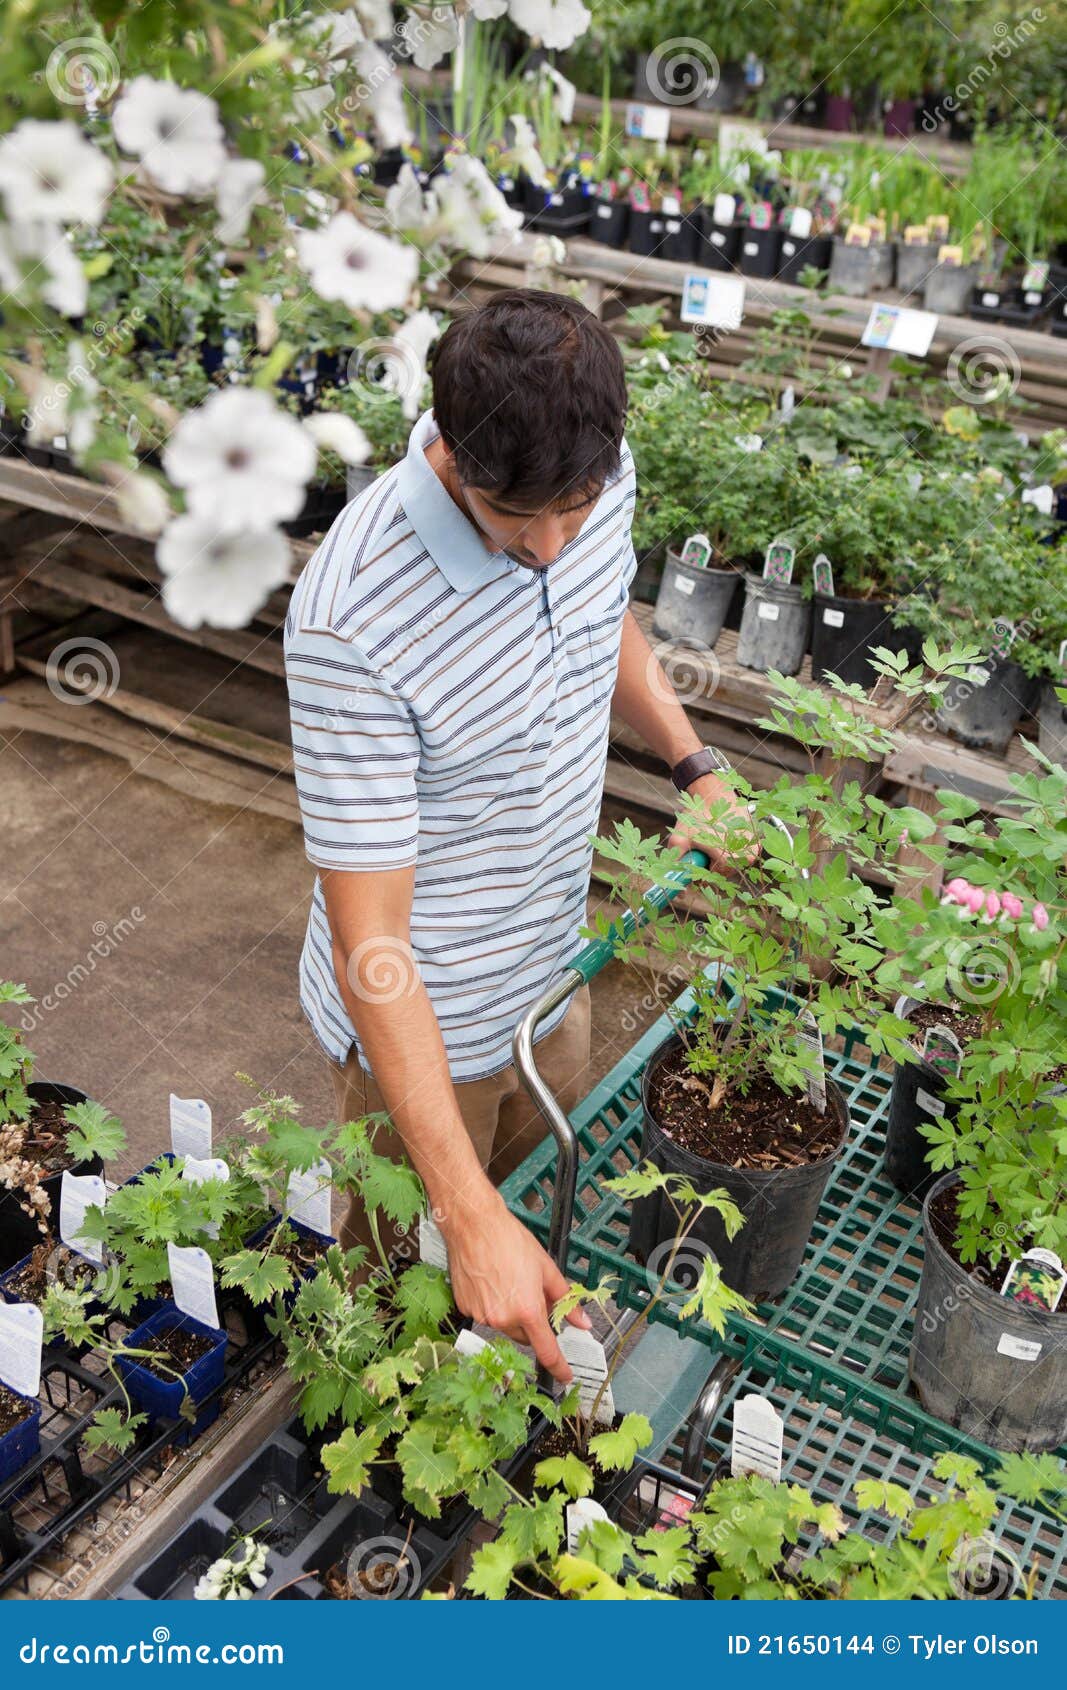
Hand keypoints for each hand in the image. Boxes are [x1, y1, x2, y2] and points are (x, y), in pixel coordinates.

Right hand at [441, 1189, 590, 1383]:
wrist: (474, 1225)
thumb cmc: (510, 1240)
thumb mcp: (547, 1269)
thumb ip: (566, 1300)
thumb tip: (582, 1322)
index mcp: (527, 1310)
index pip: (547, 1350)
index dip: (559, 1367)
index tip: (565, 1375)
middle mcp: (503, 1318)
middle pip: (525, 1336)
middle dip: (533, 1323)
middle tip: (533, 1296)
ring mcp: (482, 1315)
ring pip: (505, 1325)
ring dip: (512, 1313)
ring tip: (509, 1281)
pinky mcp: (465, 1308)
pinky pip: (486, 1315)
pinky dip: (492, 1305)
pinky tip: (492, 1282)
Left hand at [669, 772, 757, 868]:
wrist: (714, 793)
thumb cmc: (696, 816)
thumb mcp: (679, 838)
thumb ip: (675, 861)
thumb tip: (672, 879)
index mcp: (728, 858)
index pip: (715, 877)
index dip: (704, 871)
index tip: (698, 860)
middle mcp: (745, 856)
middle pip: (726, 871)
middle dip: (713, 864)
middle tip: (704, 849)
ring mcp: (753, 848)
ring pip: (735, 863)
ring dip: (723, 856)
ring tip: (714, 840)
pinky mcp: (756, 841)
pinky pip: (742, 853)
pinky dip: (733, 849)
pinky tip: (725, 836)